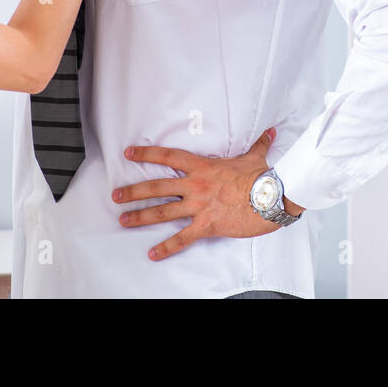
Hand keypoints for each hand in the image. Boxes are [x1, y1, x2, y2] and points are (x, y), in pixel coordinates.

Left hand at [112, 127, 305, 259]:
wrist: (271, 196)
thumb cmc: (262, 177)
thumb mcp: (255, 156)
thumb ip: (259, 144)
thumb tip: (270, 133)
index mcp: (202, 166)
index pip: (169, 157)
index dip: (147, 154)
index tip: (130, 153)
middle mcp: (195, 185)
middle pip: (157, 187)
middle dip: (133, 191)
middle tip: (116, 196)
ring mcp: (199, 206)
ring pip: (163, 212)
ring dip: (141, 216)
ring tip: (124, 220)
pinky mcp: (207, 225)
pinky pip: (182, 238)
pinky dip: (167, 247)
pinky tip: (153, 253)